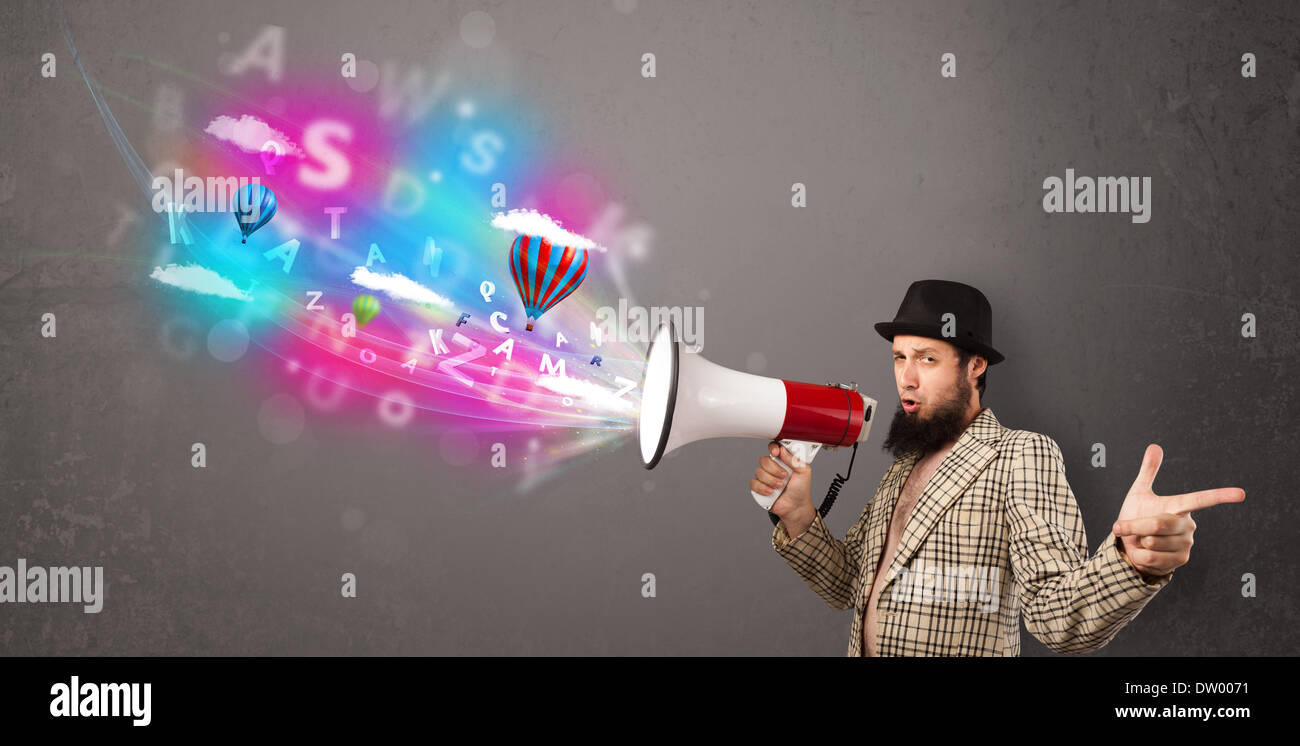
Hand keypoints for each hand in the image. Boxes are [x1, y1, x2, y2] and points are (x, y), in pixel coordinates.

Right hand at [752, 442, 812, 523]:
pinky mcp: (758, 487)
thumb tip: (783, 450)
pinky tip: (771, 492)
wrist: (796, 506)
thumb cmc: (801, 489)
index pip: (773, 448)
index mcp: (783, 460)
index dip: (772, 448)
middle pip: (764, 460)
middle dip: (774, 469)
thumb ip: (794, 460)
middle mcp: (772, 467)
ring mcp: (765, 477)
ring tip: (779, 487)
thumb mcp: (804, 472)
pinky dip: (762, 488)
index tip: (776, 452)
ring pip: (758, 472)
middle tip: (784, 476)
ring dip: (770, 481)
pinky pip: (754, 483)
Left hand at [1111, 444, 1244, 577]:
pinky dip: (1138, 556)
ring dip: (1136, 541)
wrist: (1132, 545)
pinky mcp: (1180, 560)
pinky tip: (1143, 553)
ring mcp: (1186, 544)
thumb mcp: (1139, 493)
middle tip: (1120, 526)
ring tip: (1140, 540)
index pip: (1200, 500)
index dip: (1220, 496)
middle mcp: (1188, 525)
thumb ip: (1149, 472)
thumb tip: (1154, 446)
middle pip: (1157, 524)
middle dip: (1134, 526)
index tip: (1241, 493)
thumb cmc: (1137, 515)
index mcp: (1179, 507)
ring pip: (1151, 542)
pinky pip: (1149, 558)